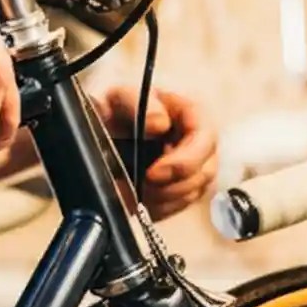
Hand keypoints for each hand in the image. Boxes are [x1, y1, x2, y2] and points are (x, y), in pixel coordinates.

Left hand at [91, 86, 217, 220]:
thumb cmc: (113, 110)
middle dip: (174, 186)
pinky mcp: (182, 187)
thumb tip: (159, 123)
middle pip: (205, 170)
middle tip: (143, 189)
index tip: (152, 174)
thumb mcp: (118, 99)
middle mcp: (196, 139)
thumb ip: (135, 102)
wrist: (101, 133)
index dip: (184, 161)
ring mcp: (193, 165)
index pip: (204, 136)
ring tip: (137, 194)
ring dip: (166, 198)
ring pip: (195, 191)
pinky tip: (140, 201)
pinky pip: (181, 205)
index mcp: (186, 110)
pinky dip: (161, 208)